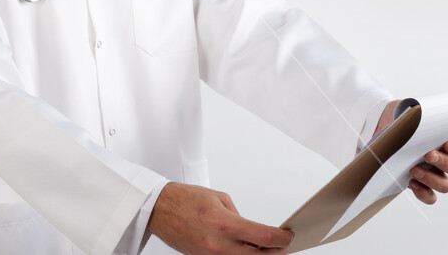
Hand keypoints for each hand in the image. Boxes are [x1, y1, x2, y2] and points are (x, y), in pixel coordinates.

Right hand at [148, 182, 293, 253]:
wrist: (159, 209)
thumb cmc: (185, 199)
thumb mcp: (219, 198)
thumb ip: (239, 217)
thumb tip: (252, 232)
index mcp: (224, 222)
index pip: (263, 237)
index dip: (281, 239)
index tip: (288, 236)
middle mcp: (218, 244)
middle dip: (276, 253)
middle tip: (284, 247)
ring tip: (268, 251)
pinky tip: (246, 251)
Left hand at [375, 100, 447, 204]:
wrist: (381, 132)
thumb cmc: (400, 121)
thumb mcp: (407, 110)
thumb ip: (416, 110)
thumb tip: (415, 116)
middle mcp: (446, 158)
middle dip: (443, 162)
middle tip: (427, 155)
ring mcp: (435, 174)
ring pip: (446, 185)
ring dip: (432, 179)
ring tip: (414, 169)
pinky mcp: (421, 185)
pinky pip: (430, 196)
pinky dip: (423, 193)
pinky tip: (411, 182)